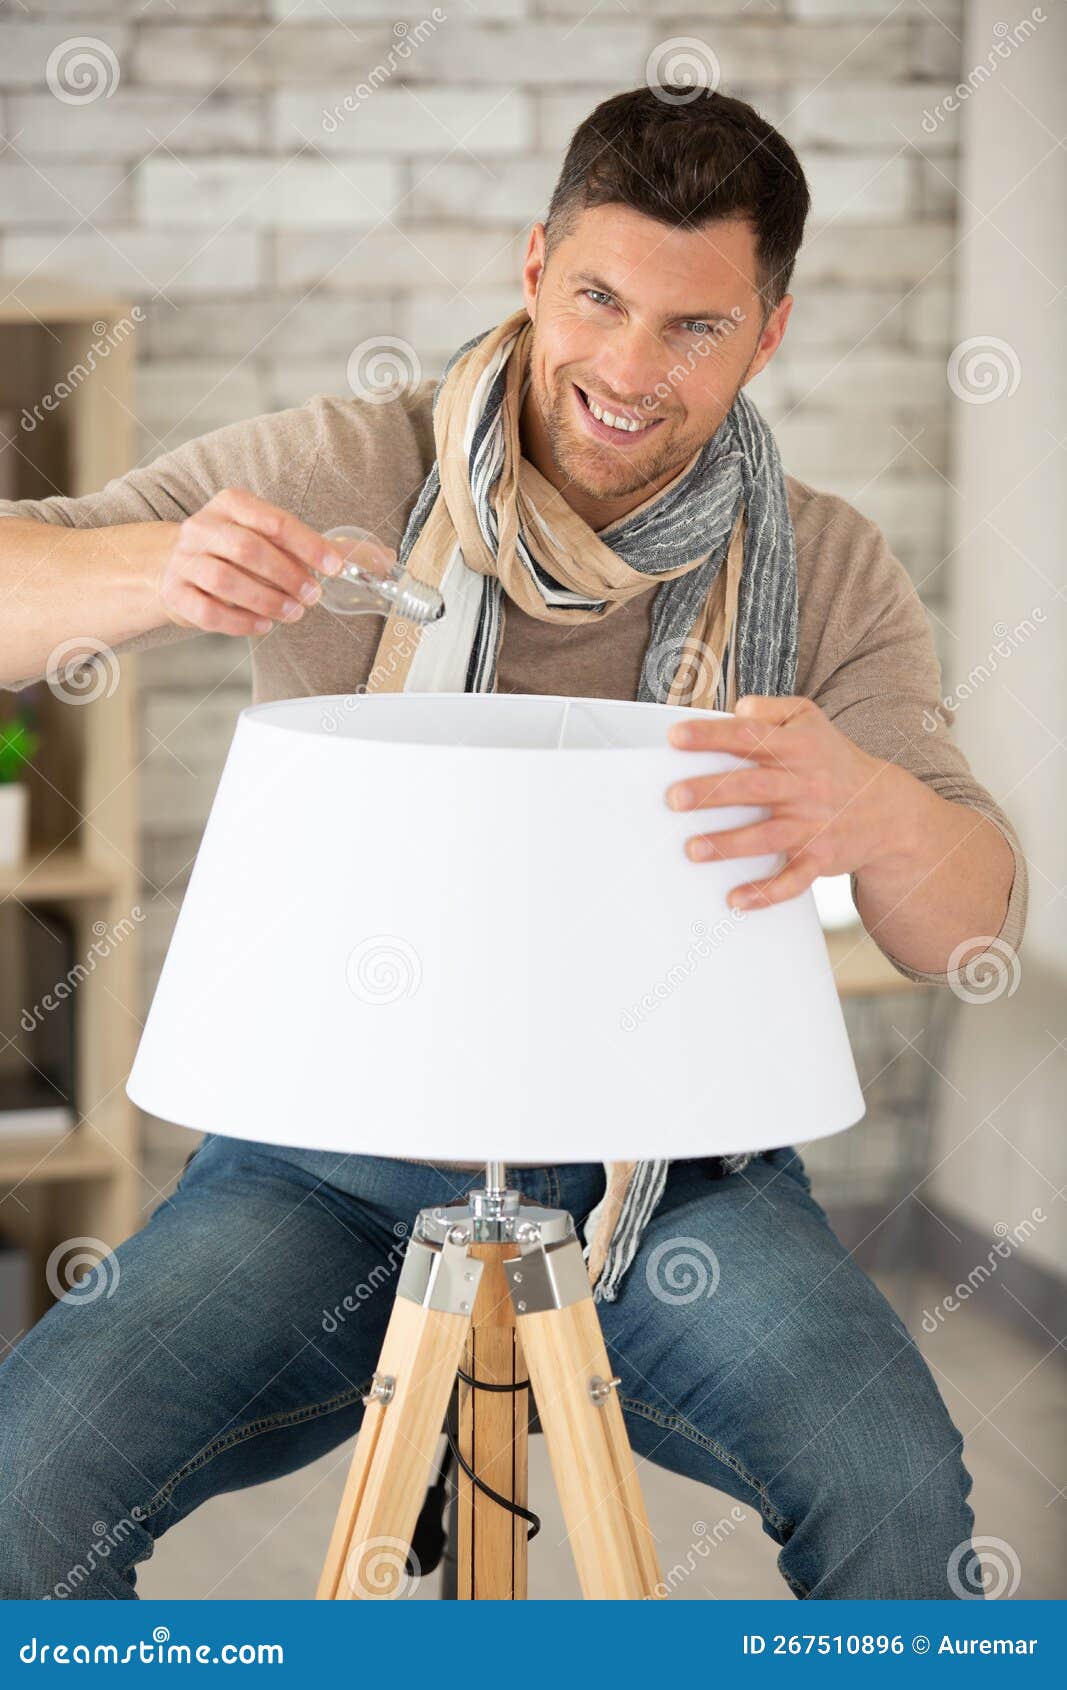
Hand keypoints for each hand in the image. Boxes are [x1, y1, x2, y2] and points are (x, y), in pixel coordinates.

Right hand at [159, 488, 391, 635]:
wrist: (171, 566)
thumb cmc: (234, 552)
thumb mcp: (270, 538)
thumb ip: (321, 548)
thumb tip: (382, 559)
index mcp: (232, 505)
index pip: (273, 520)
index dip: (307, 545)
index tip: (334, 567)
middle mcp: (203, 528)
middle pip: (247, 548)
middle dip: (287, 575)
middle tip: (313, 596)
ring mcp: (184, 561)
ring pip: (224, 579)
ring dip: (265, 600)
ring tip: (292, 614)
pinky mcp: (175, 594)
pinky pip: (207, 611)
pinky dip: (239, 622)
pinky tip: (263, 626)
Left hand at [664, 694, 901, 909]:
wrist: (887, 809)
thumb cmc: (833, 760)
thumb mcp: (809, 719)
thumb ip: (769, 709)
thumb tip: (735, 711)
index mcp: (797, 748)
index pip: (750, 736)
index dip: (712, 735)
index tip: (676, 737)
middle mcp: (804, 785)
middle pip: (754, 787)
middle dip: (712, 792)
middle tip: (674, 798)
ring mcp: (813, 824)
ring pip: (768, 836)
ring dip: (730, 844)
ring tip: (693, 849)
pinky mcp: (819, 858)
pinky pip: (793, 880)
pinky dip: (766, 893)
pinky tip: (736, 899)